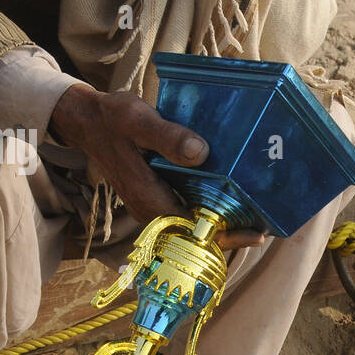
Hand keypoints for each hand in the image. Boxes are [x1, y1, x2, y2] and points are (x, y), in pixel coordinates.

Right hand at [50, 84, 266, 244]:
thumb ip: (167, 137)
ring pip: (193, 223)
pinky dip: (210, 207)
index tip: (255, 233)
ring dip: (222, 222)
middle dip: (231, 232)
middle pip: (197, 233)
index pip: (192, 230)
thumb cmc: (112, 119)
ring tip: (258, 215)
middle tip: (266, 226)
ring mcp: (154, 205)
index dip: (225, 235)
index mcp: (148, 199)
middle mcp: (152, 210)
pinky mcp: (157, 196)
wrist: (87, 121)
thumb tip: (199, 153)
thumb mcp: (138, 121)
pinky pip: (187, 209)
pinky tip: (233, 198)